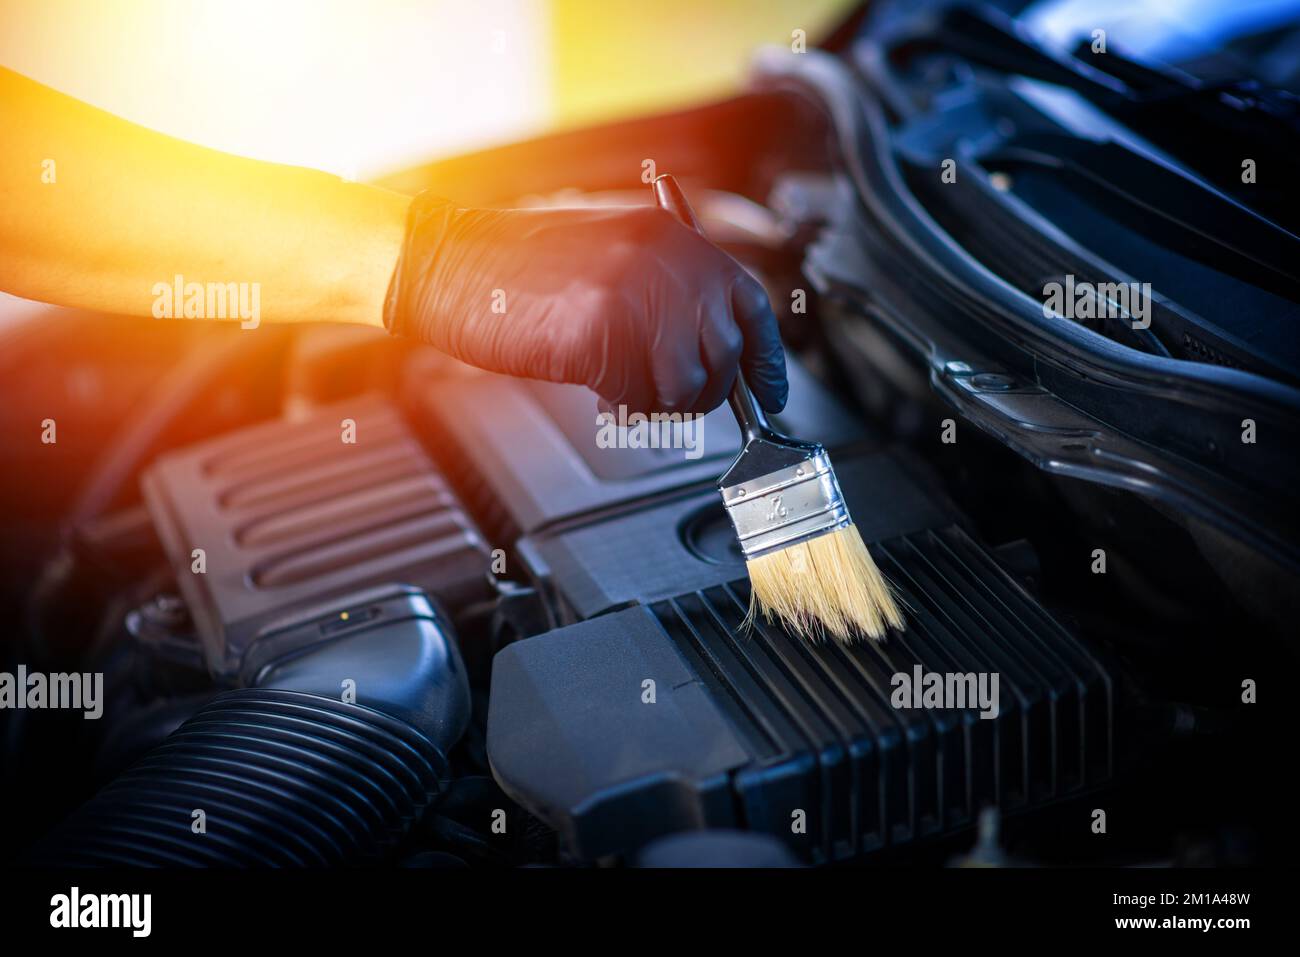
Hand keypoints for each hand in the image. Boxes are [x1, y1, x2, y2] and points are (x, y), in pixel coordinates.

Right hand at [384, 194, 787, 414]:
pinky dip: (620, 403)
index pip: (750, 304)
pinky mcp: (602, 330)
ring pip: (688, 385)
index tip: (768, 395)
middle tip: (660, 394)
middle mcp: (666, 258)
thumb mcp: (612, 258)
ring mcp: (636, 292)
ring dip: (657, 401)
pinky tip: (593, 381)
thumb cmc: (519, 270)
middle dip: (700, 392)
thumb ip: (667, 293)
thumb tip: (717, 354)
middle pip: (723, 356)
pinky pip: (639, 395)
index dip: (765, 360)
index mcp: (673, 236)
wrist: (448, 262)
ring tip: (619, 382)